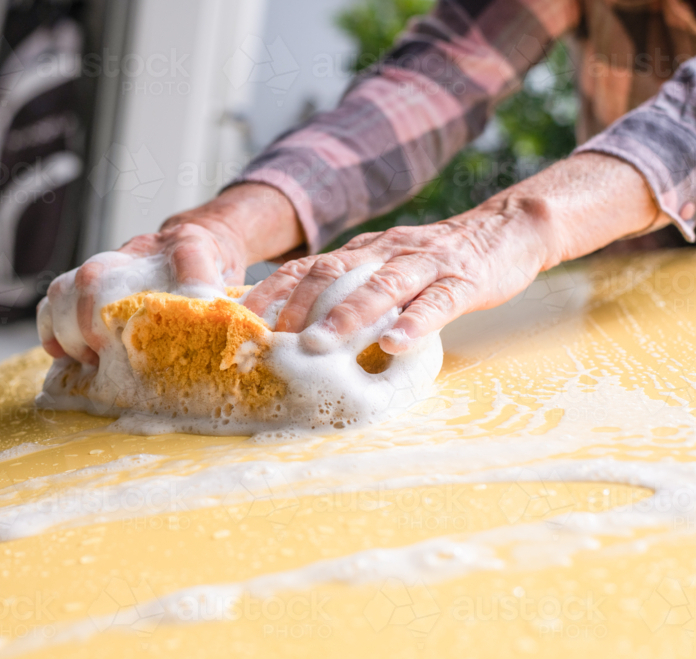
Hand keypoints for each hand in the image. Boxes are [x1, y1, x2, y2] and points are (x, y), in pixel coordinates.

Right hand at [39, 183, 302, 363]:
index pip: (186, 259)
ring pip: (72, 284)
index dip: (186, 290)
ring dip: (73, 330)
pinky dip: (53, 327)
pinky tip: (64, 354)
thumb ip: (241, 314)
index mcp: (192, 245)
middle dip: (97, 324)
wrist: (206, 235)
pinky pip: (55, 295)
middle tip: (107, 359)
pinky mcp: (92, 272)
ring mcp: (114, 259)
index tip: (190, 326)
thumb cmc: (224, 274)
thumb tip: (259, 356)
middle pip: (102, 276)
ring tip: (90, 362)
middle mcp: (146, 248)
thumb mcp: (241, 286)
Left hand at [243, 152, 667, 352]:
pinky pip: (439, 301)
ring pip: (381, 285)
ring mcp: (424, 264)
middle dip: (297, 309)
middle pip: (333, 274)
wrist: (504, 229)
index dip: (269, 293)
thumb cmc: (432, 262)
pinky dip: (417, 322)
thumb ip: (345, 291)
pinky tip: (399, 345)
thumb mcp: (381, 269)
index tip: (236, 322)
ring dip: (348, 316)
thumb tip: (294, 329)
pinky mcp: (464, 279)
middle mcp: (384, 252)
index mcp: (360, 253)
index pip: (303, 268)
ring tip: (321, 345)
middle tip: (270, 342)